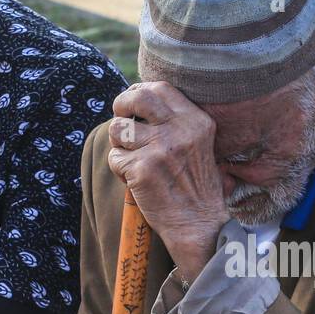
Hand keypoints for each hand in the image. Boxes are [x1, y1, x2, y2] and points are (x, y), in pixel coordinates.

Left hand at [106, 82, 228, 282]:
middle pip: (136, 97)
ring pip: (119, 129)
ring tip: (132, 157)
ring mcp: (159, 149)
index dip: (140, 92)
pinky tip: (135, 179)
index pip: (160, 88)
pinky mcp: (141, 170)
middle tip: (121, 119)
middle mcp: (179, 130)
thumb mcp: (199, 145)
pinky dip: (119, 168)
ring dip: (119, 143)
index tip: (134, 105)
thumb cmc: (196, 187)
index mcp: (196, 121)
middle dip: (121, 106)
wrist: (199, 225)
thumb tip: (140, 99)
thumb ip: (177, 122)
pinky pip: (115, 158)